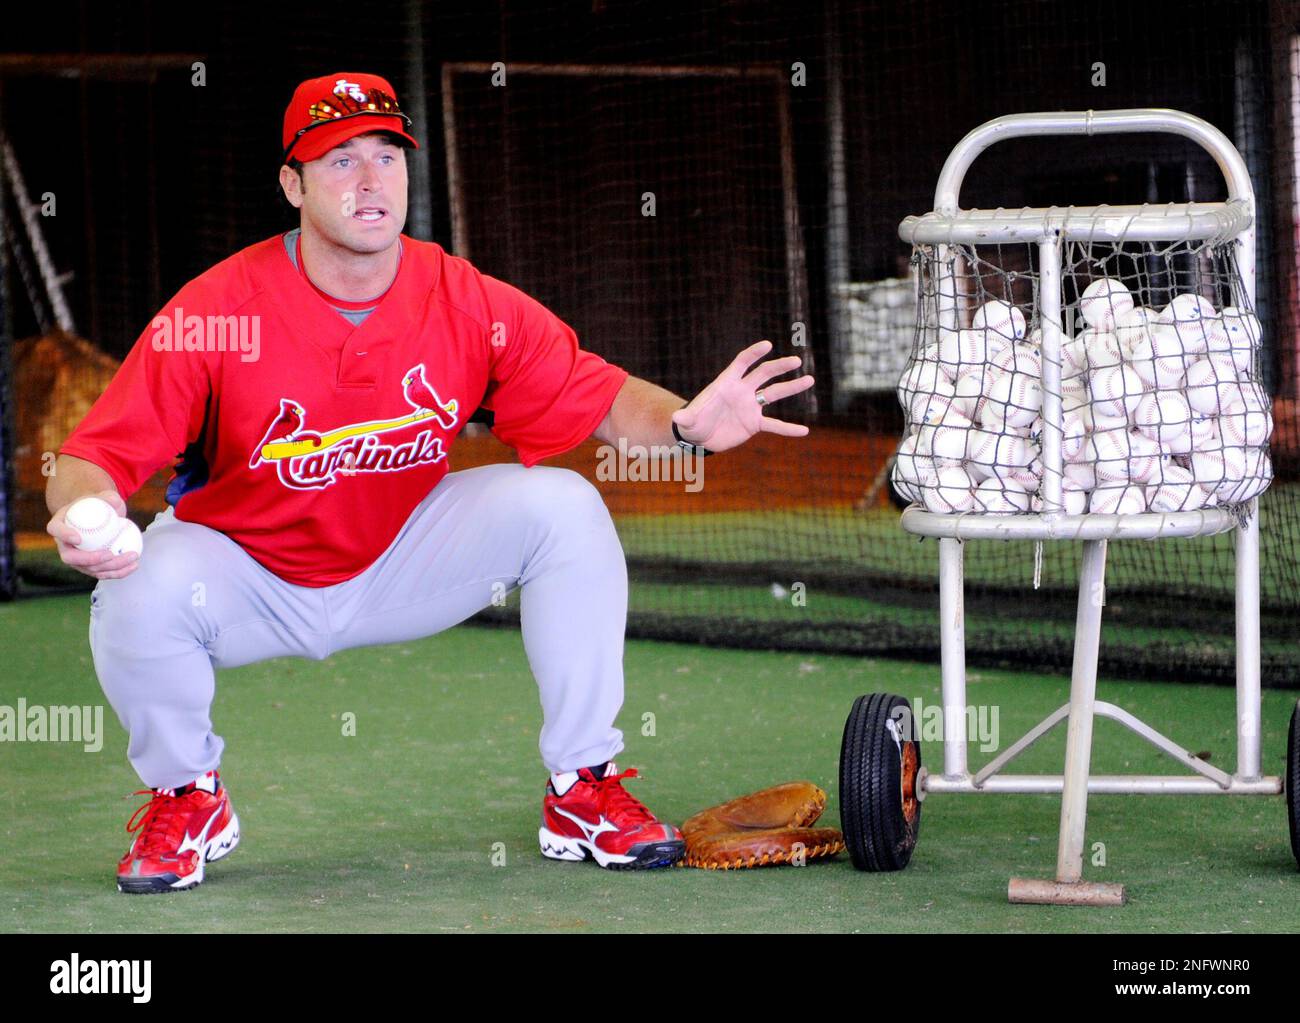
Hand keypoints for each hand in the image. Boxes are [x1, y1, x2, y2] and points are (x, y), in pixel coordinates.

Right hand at [46, 490, 140, 580]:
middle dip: (90, 559)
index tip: (78, 538)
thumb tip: (115, 501)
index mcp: (60, 523)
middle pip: (70, 557)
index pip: (55, 529)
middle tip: (110, 554)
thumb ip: (108, 496)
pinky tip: (133, 565)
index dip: (64, 535)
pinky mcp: (90, 567)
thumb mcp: (102, 496)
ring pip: (89, 569)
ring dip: (110, 567)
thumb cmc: (98, 505)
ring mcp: (76, 559)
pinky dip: (118, 572)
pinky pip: (102, 573)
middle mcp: (64, 544)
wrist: (99, 517)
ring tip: (132, 557)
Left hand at [672, 340, 813, 452]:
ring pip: (774, 393)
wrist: (699, 438)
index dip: (753, 353)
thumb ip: (686, 418)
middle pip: (763, 374)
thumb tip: (678, 419)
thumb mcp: (688, 421)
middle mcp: (742, 391)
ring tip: (809, 379)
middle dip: (779, 367)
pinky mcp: (754, 423)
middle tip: (795, 361)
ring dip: (791, 387)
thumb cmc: (692, 423)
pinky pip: (774, 424)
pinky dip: (788, 428)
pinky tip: (804, 431)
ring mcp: (750, 406)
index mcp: (727, 383)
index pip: (742, 363)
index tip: (767, 345)